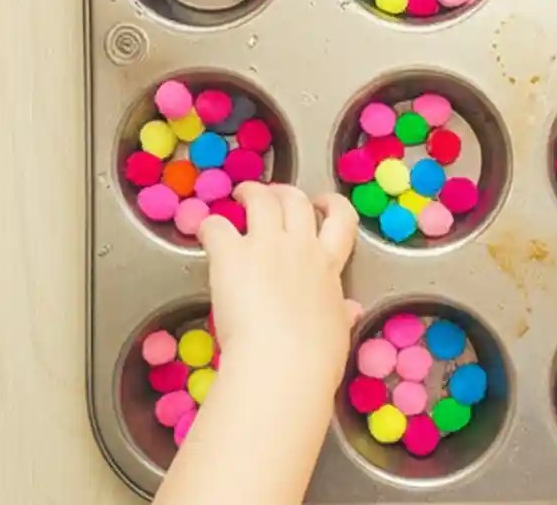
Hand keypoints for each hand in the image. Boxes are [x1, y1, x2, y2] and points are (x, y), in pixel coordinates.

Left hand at [199, 183, 361, 387]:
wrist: (283, 364)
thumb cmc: (315, 359)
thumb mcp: (338, 331)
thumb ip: (340, 314)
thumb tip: (351, 310)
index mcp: (328, 266)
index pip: (340, 221)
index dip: (331, 205)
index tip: (321, 204)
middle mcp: (300, 247)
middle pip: (297, 201)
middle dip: (284, 192)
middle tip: (273, 196)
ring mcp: (266, 246)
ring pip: (262, 199)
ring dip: (250, 193)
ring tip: (240, 195)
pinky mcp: (231, 254)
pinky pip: (216, 226)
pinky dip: (209, 226)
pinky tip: (205, 232)